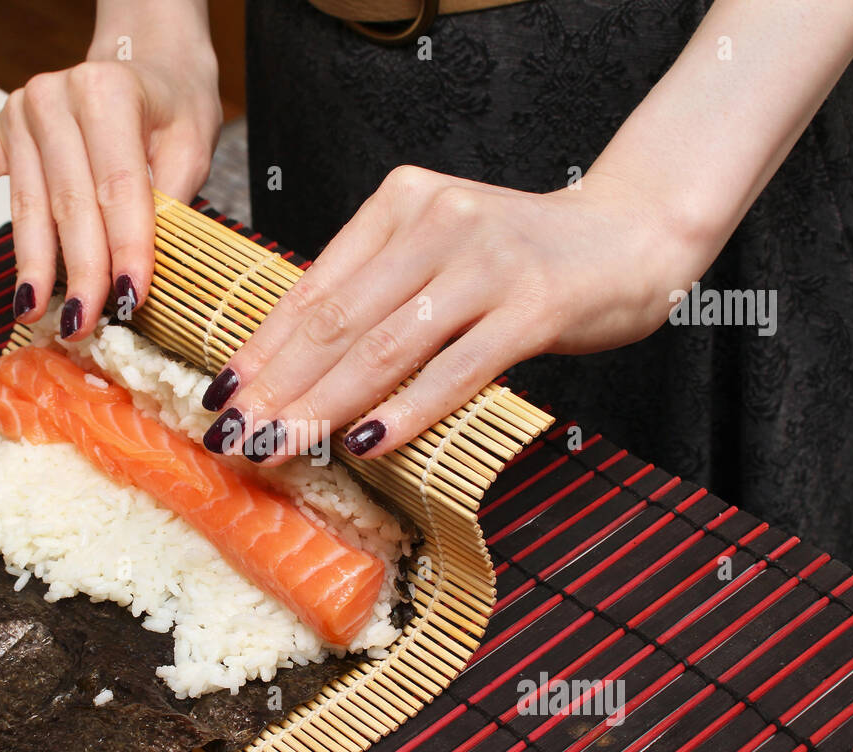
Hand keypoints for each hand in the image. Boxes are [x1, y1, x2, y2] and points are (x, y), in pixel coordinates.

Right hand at [0, 25, 220, 335]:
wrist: (147, 61)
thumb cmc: (170, 108)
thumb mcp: (191, 147)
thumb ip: (168, 203)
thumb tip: (141, 270)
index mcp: (108, 93)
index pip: (116, 188)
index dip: (125, 249)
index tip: (128, 298)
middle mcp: (57, 97)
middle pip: (67, 202)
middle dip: (77, 271)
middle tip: (81, 324)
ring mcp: (24, 113)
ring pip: (28, 204)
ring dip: (30, 263)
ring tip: (29, 310)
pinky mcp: (2, 130)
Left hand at [199, 165, 712, 462]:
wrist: (630, 235)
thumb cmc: (521, 257)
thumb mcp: (437, 253)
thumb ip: (377, 291)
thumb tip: (296, 364)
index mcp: (401, 203)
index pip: (314, 286)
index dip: (263, 347)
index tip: (222, 396)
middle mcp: (437, 221)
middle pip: (338, 320)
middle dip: (279, 387)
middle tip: (234, 436)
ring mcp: (486, 262)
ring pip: (385, 347)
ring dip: (324, 406)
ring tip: (279, 447)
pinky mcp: (534, 305)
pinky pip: (456, 369)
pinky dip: (406, 411)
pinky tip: (365, 444)